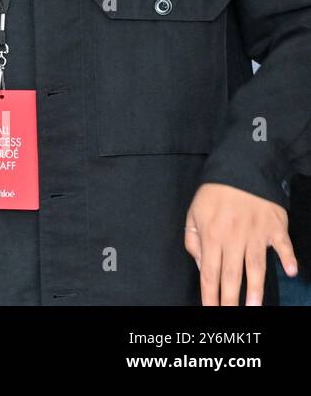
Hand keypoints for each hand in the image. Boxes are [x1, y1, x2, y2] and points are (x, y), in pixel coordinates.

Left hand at [185, 182, 297, 304]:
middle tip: (231, 316)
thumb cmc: (214, 193)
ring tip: (254, 306)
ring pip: (256, 266)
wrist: (240, 167)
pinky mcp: (275, 227)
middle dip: (230, 299)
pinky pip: (283, 245)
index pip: (209, 272)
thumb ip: (192, 239)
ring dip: (256, 288)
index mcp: (211, 236)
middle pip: (232, 275)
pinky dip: (288, 257)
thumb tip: (200, 265)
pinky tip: (290, 272)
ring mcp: (256, 233)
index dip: (210, 294)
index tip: (210, 310)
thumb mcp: (193, 213)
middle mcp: (233, 238)